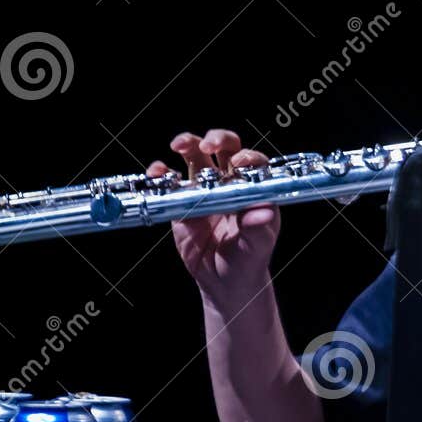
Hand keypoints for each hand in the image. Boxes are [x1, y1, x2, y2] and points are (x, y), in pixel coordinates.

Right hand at [148, 129, 279, 308]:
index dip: (247, 157)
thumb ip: (258, 229)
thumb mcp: (256, 247)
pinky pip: (170, 180)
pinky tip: (157, 173)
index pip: (254, 162)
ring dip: (187, 143)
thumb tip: (264, 213)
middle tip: (208, 146)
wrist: (223, 281)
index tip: (239, 163)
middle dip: (216, 139)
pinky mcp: (182, 200)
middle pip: (225, 147)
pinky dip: (162, 172)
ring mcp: (204, 188)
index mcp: (254, 189)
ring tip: (179, 145)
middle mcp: (230, 182)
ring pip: (195, 155)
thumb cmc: (248, 260)